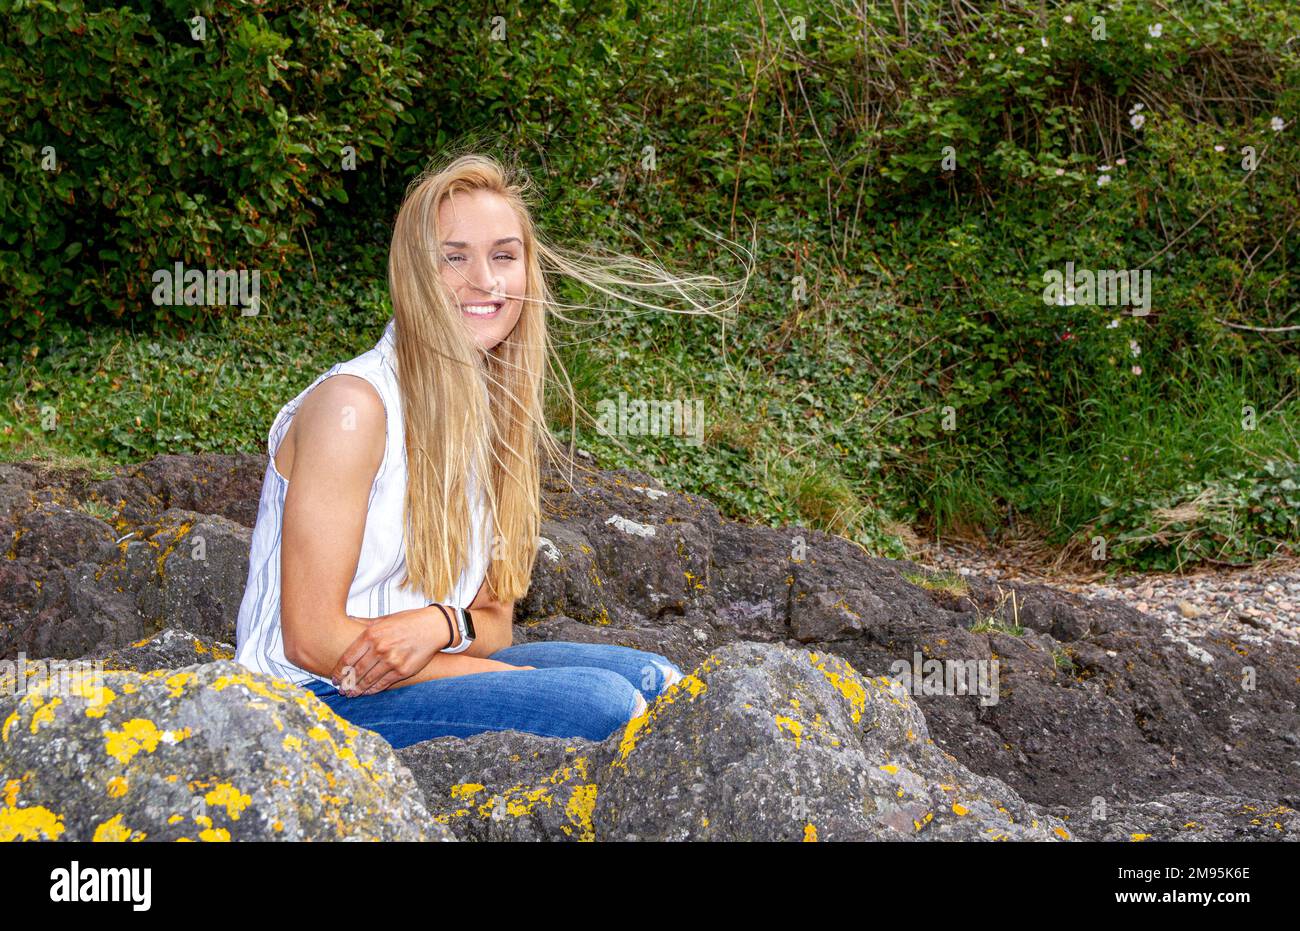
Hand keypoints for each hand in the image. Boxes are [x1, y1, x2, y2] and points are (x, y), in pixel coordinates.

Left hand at [333, 607, 449, 695]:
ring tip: (351, 693)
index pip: (348, 657)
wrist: (433, 626)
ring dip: (357, 689)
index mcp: (372, 634)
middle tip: (340, 689)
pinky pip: (383, 684)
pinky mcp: (403, 670)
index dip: (339, 670)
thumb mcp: (383, 618)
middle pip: (356, 671)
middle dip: (346, 682)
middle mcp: (380, 648)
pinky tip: (367, 692)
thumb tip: (346, 620)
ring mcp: (392, 660)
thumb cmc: (407, 621)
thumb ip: (364, 623)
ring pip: (368, 680)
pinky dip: (373, 690)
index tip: (334, 677)